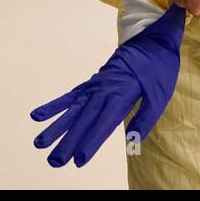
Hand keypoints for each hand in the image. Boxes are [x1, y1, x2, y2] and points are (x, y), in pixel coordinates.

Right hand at [30, 5, 184, 167]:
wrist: (153, 38)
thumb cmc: (159, 68)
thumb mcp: (161, 94)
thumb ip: (146, 119)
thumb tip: (132, 141)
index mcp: (122, 94)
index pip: (103, 124)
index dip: (90, 142)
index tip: (78, 160)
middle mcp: (104, 90)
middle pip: (83, 120)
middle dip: (68, 142)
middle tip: (54, 161)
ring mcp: (95, 85)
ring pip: (73, 110)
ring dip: (56, 128)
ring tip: (39, 144)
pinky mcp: (92, 82)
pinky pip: (71, 95)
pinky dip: (55, 106)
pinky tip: (38, 115)